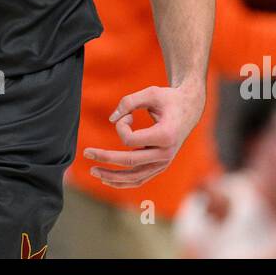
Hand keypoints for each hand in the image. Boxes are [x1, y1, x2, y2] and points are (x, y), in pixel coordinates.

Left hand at [83, 82, 204, 187]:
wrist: (190, 109)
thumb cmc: (169, 99)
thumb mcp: (151, 92)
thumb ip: (129, 102)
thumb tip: (111, 119)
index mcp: (165, 135)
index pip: (131, 140)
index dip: (121, 126)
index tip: (127, 115)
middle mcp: (165, 153)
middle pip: (130, 162)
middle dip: (105, 157)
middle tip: (85, 152)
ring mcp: (164, 163)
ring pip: (134, 177)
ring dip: (111, 176)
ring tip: (92, 171)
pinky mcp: (160, 167)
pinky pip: (140, 179)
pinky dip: (123, 182)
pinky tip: (106, 180)